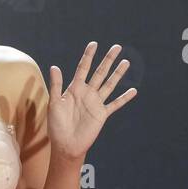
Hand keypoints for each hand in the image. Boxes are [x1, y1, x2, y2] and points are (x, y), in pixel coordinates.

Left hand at [46, 41, 137, 158]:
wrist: (65, 144)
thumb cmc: (56, 125)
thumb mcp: (54, 103)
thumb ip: (56, 85)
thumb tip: (54, 66)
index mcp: (74, 89)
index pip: (83, 68)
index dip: (88, 56)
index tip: (94, 44)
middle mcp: (87, 93)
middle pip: (99, 72)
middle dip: (108, 60)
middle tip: (117, 47)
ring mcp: (95, 103)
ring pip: (109, 84)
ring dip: (118, 74)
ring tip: (126, 62)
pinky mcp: (102, 114)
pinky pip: (115, 104)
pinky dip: (124, 98)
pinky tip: (133, 91)